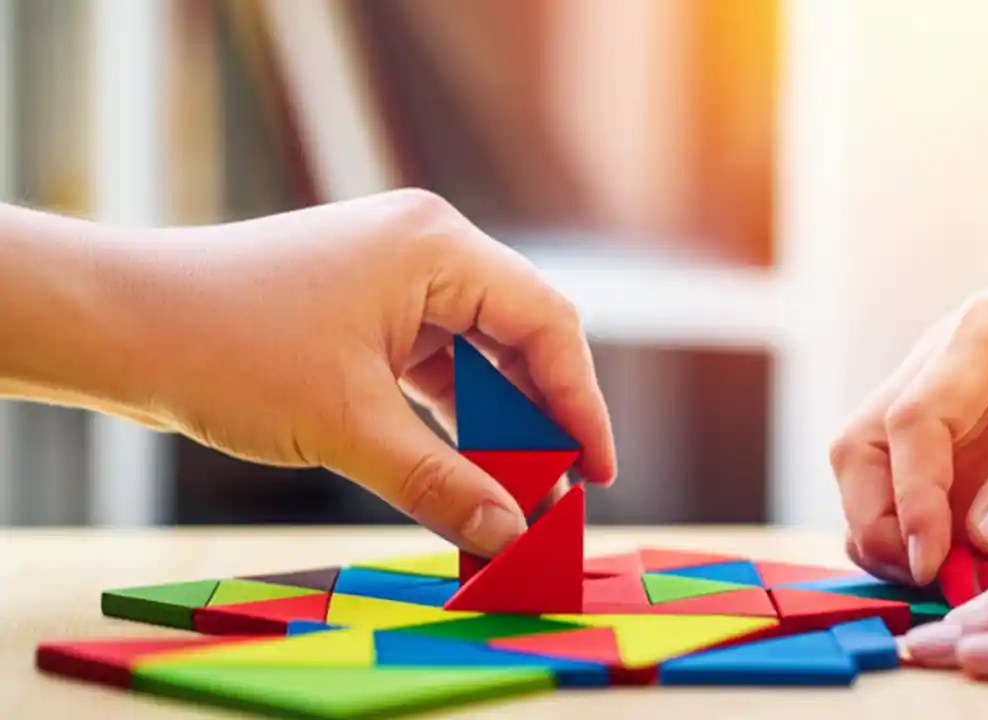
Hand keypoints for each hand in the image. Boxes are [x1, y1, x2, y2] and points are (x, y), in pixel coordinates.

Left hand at [73, 190, 614, 554]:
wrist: (121, 325)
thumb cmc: (226, 349)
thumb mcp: (347, 426)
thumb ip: (441, 483)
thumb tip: (510, 536)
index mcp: (435, 247)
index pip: (547, 322)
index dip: (581, 402)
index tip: (596, 472)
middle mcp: (425, 250)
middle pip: (519, 338)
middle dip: (540, 419)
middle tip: (555, 494)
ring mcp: (395, 278)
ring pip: (478, 356)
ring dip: (497, 424)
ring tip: (515, 494)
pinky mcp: (368, 310)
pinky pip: (436, 365)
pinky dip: (454, 417)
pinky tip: (467, 469)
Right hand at [828, 244, 987, 584]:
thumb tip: (983, 541)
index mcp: (980, 336)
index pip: (913, 418)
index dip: (912, 494)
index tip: (930, 560)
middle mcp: (941, 366)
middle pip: (863, 444)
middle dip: (876, 516)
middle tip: (921, 579)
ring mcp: (945, 405)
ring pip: (874, 470)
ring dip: (888, 529)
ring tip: (938, 582)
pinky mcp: (960, 442)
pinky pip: (915, 491)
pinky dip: (921, 534)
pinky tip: (957, 570)